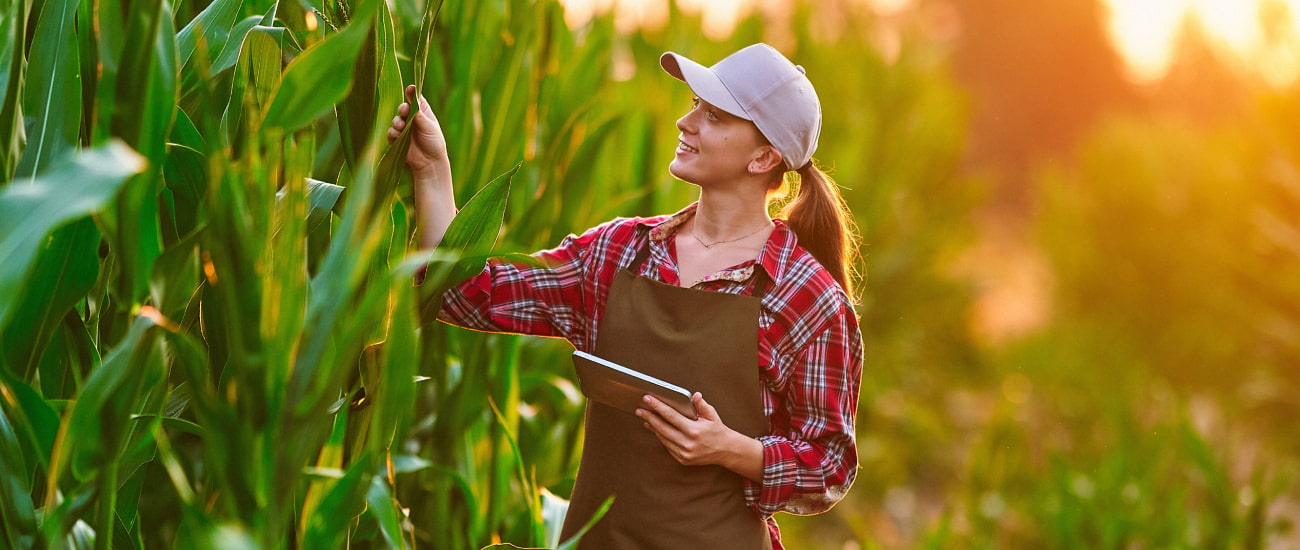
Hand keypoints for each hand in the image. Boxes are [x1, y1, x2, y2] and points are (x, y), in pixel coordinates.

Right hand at [388, 85, 448, 174]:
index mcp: (423, 113)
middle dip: (402, 109)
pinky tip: (397, 135)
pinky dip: (392, 133)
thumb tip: (413, 97)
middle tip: (403, 110)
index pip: (415, 100)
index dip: (412, 94)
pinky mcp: (397, 139)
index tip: (410, 89)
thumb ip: (419, 113)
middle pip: (403, 108)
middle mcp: (412, 119)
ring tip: (401, 126)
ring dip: (396, 122)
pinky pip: (390, 133)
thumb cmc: (434, 142)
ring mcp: (404, 129)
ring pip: (395, 120)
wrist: (430, 162)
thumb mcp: (429, 126)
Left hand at [637, 393, 761, 479]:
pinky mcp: (682, 459)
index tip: (648, 399)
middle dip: (649, 417)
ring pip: (663, 438)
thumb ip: (702, 405)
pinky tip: (655, 429)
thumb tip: (695, 396)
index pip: (671, 416)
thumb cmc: (717, 431)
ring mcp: (684, 453)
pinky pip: (667, 446)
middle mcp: (688, 443)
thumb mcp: (712, 415)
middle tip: (640, 409)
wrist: (725, 451)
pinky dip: (660, 436)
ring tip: (645, 418)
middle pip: (662, 428)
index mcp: (694, 431)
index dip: (658, 407)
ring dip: (653, 427)